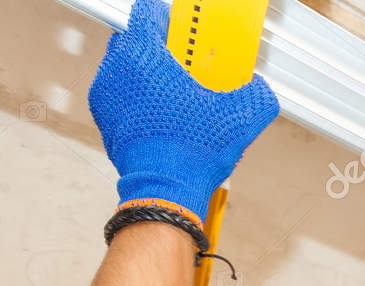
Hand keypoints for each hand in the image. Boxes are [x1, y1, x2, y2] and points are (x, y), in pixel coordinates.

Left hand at [88, 0, 279, 220]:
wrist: (165, 188)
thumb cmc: (192, 150)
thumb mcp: (240, 118)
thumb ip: (257, 94)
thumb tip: (260, 88)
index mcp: (144, 53)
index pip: (146, 11)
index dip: (165, 14)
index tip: (179, 24)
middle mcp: (117, 66)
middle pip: (134, 37)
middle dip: (156, 45)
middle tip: (182, 61)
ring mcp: (106, 92)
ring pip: (125, 66)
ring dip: (146, 71)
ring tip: (174, 90)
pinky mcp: (103, 116)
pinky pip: (120, 93)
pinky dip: (137, 96)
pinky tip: (162, 113)